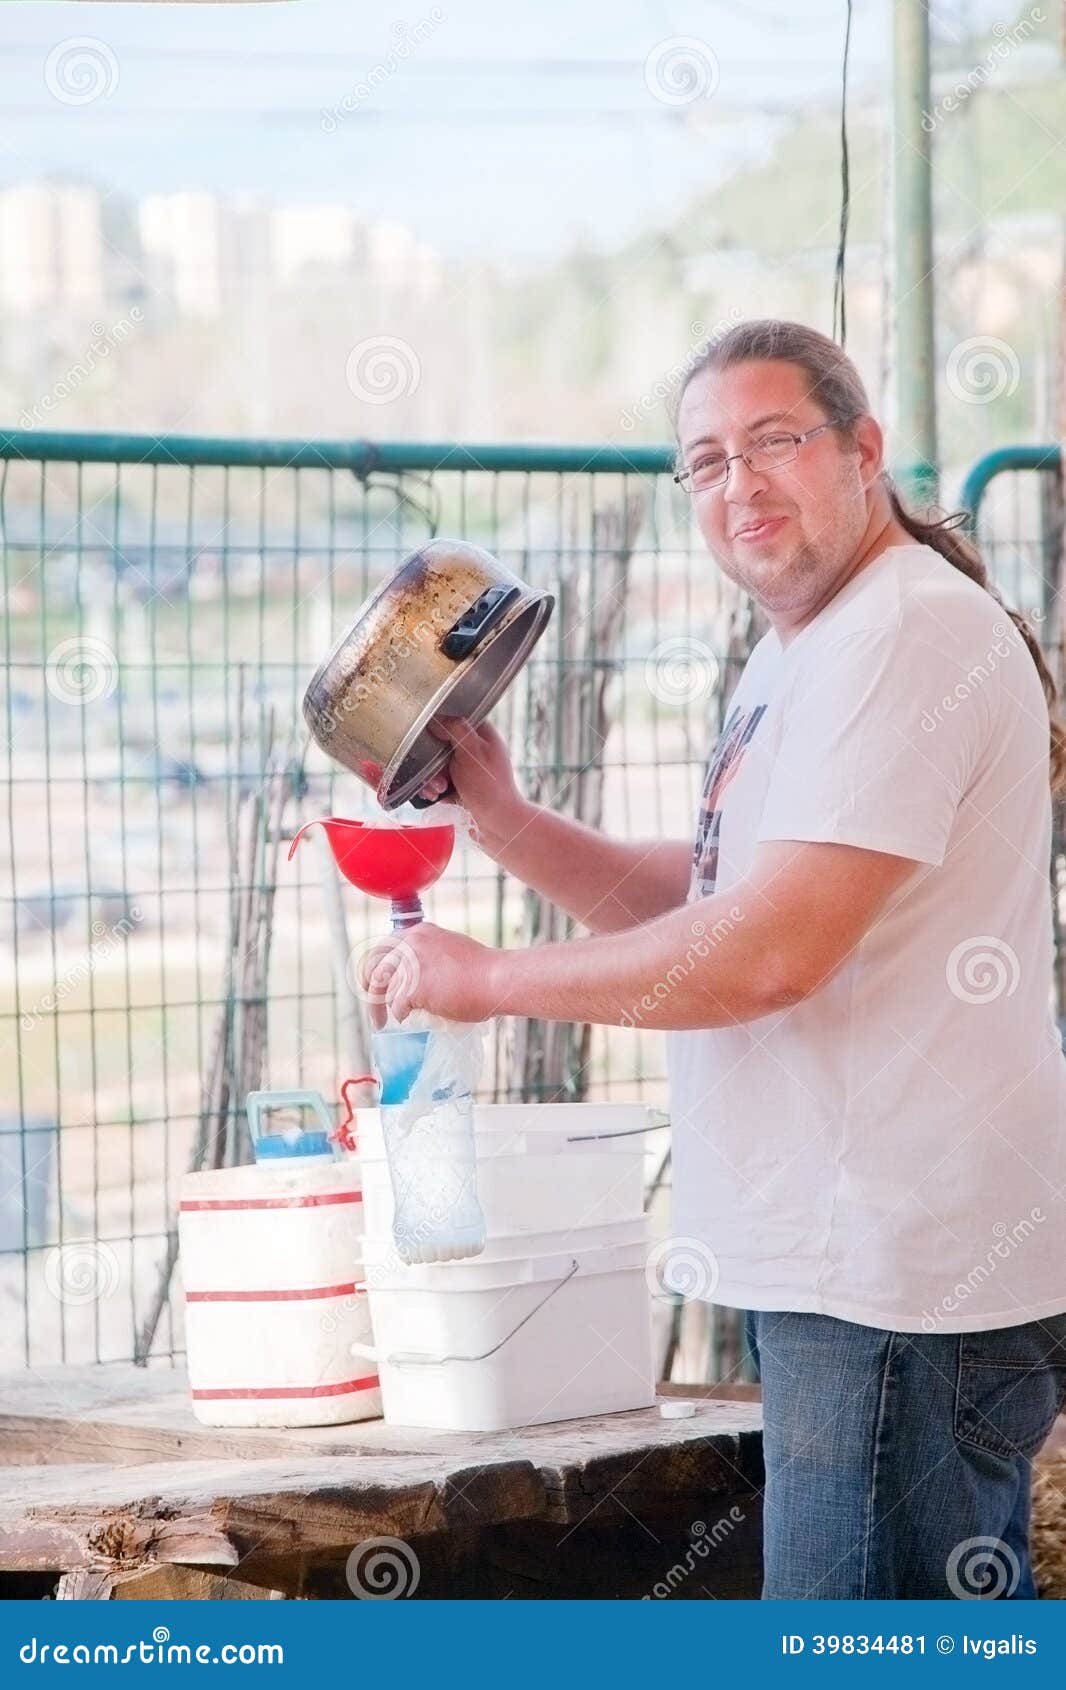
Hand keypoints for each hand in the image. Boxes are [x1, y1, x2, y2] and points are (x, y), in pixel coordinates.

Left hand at [357, 923, 502, 1027]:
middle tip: (373, 1008)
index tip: (375, 982)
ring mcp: (411, 964)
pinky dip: (401, 1015)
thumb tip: (415, 977)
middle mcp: (411, 943)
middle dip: (369, 988)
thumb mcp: (450, 950)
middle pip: (375, 966)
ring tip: (389, 1021)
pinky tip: (409, 1019)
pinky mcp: (414, 986)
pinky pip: (397, 1006)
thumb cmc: (482, 971)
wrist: (497, 979)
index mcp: (420, 932)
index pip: (385, 946)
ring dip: (386, 1008)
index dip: (377, 966)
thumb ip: (428, 956)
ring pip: (385, 990)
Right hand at [416, 717, 524, 844]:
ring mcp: (466, 768)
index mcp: (481, 734)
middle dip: (431, 761)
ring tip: (439, 790)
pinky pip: (436, 782)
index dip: (437, 727)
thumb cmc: (490, 787)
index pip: (453, 718)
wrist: (498, 825)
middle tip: (437, 774)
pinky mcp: (458, 786)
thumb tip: (435, 717)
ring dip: (431, 778)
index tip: (428, 738)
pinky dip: (433, 789)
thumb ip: (454, 729)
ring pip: (435, 765)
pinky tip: (437, 797)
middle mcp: (473, 748)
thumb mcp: (472, 751)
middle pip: (439, 744)